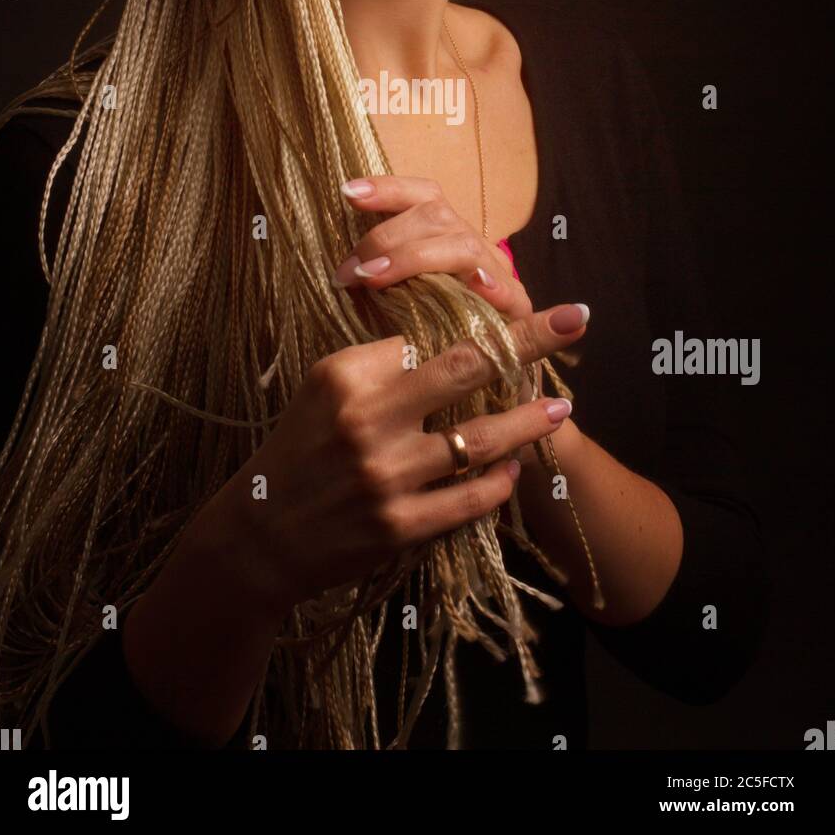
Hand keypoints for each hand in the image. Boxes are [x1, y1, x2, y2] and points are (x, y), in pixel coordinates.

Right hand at [212, 304, 587, 613]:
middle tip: (575, 317)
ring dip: (531, 421)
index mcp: (348, 374)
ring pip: (482, 439)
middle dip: (529, 339)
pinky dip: (500, 482)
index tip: (520, 296)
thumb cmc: (299, 449)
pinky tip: (515, 468)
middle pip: (468, 367)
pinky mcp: (399, 528)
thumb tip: (451, 334)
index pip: (429, 335)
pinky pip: (470, 499)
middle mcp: (369, 420)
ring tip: (562, 407)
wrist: (259, 538)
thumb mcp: (325, 388)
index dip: (481, 317)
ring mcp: (386, 477)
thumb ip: (382, 361)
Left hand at [332, 175, 587, 425]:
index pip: (422, 196)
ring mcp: (497, 278)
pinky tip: (470, 285)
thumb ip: (372, 288)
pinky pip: (506, 290)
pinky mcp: (517, 313)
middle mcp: (472, 251)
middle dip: (388, 237)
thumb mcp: (386, 316)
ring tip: (375, 280)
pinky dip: (488, 283)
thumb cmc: (416, 362)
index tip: (347, 193)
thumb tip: (337, 271)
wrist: (471, 415)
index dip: (389, 188)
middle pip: (437, 214)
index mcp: (440, 242)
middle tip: (350, 272)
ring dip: (416, 257)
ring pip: (463, 244)